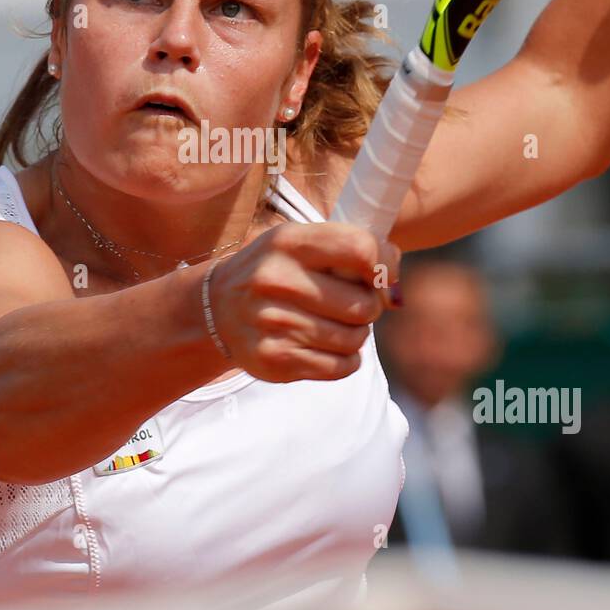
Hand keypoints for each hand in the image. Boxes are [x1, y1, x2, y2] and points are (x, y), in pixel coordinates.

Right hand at [208, 221, 400, 382]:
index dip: (384, 266)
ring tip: (332, 324)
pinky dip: (345, 359)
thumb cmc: (274, 270)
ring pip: (355, 339)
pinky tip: (324, 346)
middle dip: (368, 307)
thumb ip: (349, 249)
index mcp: (288, 242)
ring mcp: (274, 323)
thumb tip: (393, 285)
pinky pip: (341, 366)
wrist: (216, 309)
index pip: (361, 249)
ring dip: (355, 335)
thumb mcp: (299, 243)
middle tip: (350, 304)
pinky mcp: (276, 359)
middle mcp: (277, 280)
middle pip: (363, 305)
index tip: (381, 278)